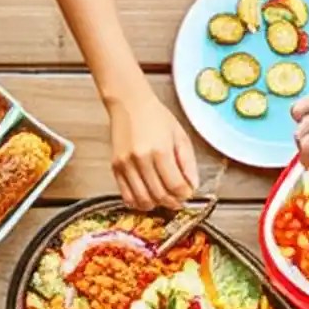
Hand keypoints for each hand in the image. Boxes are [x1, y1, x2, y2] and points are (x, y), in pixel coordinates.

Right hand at [107, 85, 198, 210]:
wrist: (129, 104)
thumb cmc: (156, 117)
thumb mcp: (180, 136)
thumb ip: (188, 163)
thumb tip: (192, 186)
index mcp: (160, 151)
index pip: (176, 186)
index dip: (185, 195)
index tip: (188, 194)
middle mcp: (141, 160)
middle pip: (160, 196)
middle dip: (173, 202)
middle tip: (178, 199)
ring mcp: (126, 165)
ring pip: (143, 200)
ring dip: (156, 205)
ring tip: (164, 198)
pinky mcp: (115, 168)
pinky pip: (126, 196)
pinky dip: (138, 202)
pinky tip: (147, 197)